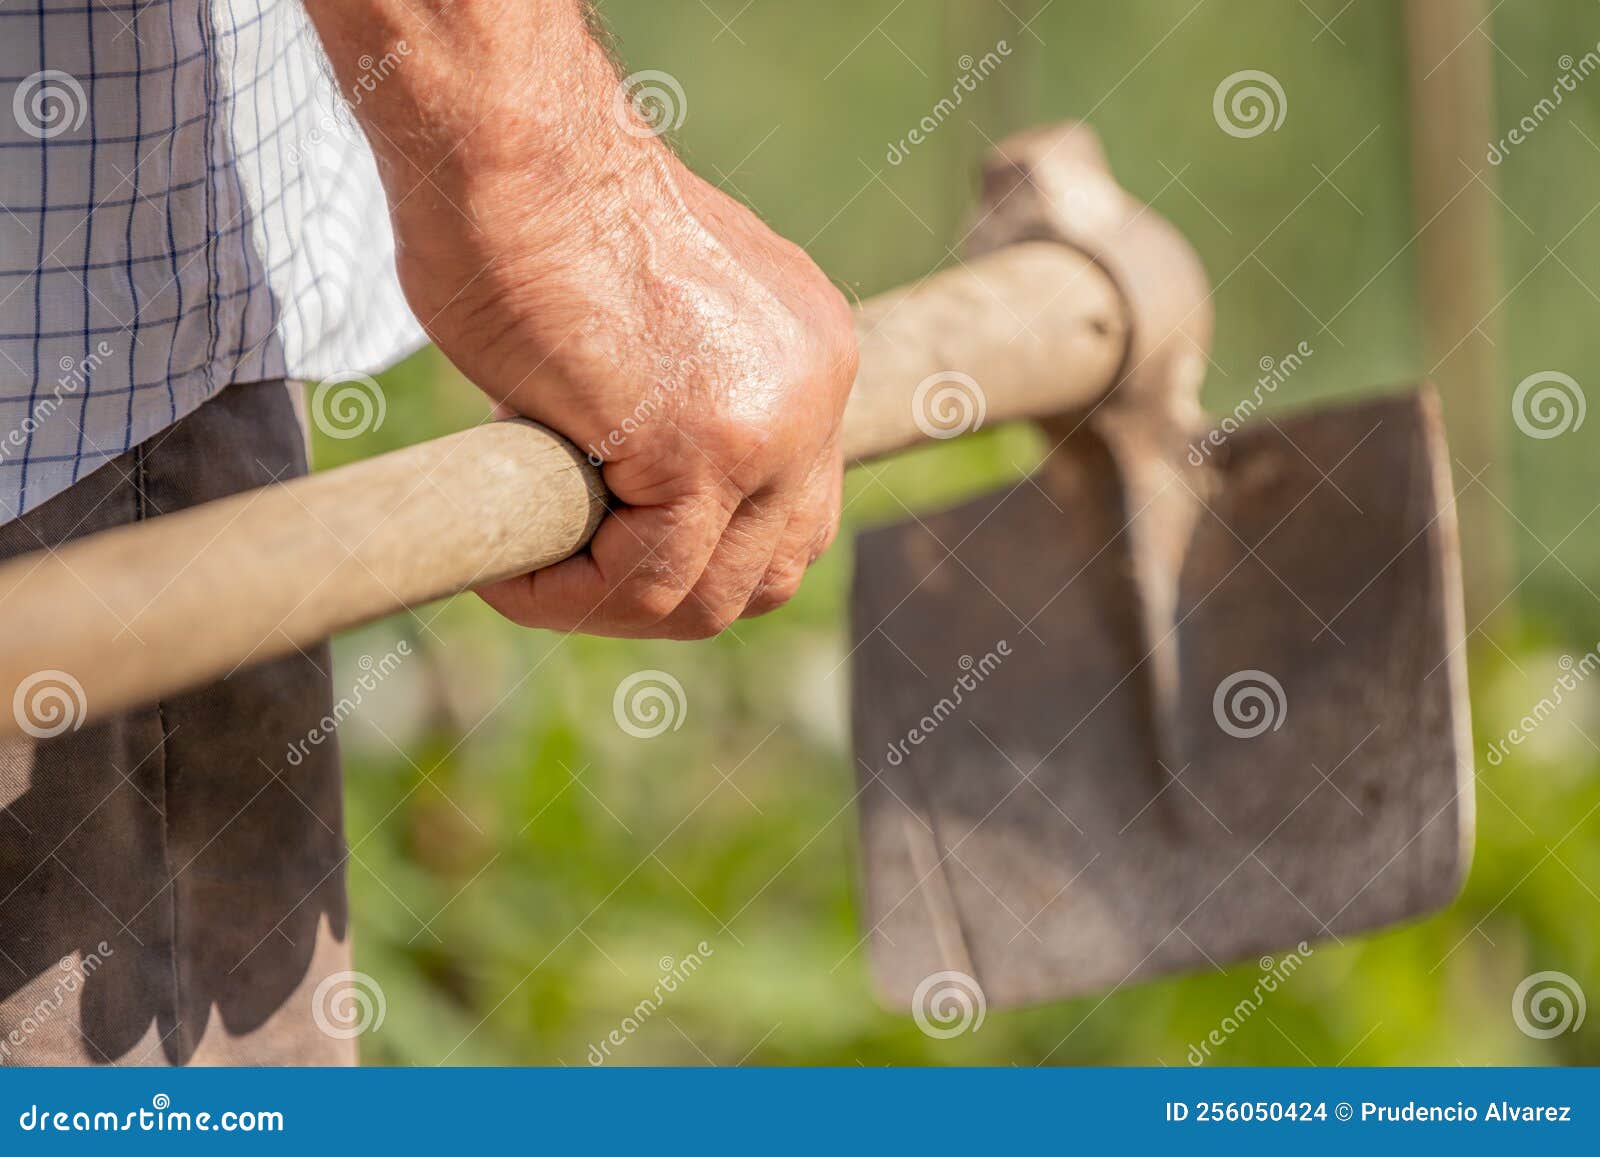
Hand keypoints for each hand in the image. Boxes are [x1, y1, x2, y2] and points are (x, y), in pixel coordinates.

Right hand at [304, 0, 857, 638]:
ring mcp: (771, 422)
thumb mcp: (646, 324)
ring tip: (532, 572)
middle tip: (571, 577)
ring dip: (614, 605)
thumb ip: (671, 404)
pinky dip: (572, 598)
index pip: (791, 510)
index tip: (609, 553)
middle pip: (773, 566)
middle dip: (668, 596)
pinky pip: (646, 580)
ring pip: (714, 593)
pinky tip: (513, 575)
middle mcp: (814, 388)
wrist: (506, 144)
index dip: (700, 555)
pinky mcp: (704, 448)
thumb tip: (622, 496)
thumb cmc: (534, 212)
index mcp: (808, 353)